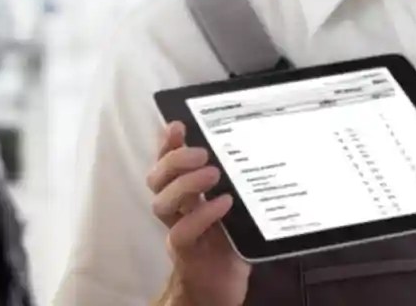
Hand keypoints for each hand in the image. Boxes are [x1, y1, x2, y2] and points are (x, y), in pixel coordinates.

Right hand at [146, 122, 250, 305]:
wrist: (221, 292)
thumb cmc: (231, 247)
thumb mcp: (236, 210)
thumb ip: (238, 186)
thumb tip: (258, 152)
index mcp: (187, 196)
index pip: (168, 164)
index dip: (168, 144)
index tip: (178, 125)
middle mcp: (177, 211)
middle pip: (157, 179)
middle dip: (174, 160)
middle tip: (203, 153)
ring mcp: (178, 232)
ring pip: (162, 203)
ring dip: (185, 184)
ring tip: (213, 174)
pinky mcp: (186, 254)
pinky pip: (182, 232)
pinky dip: (202, 214)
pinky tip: (223, 203)